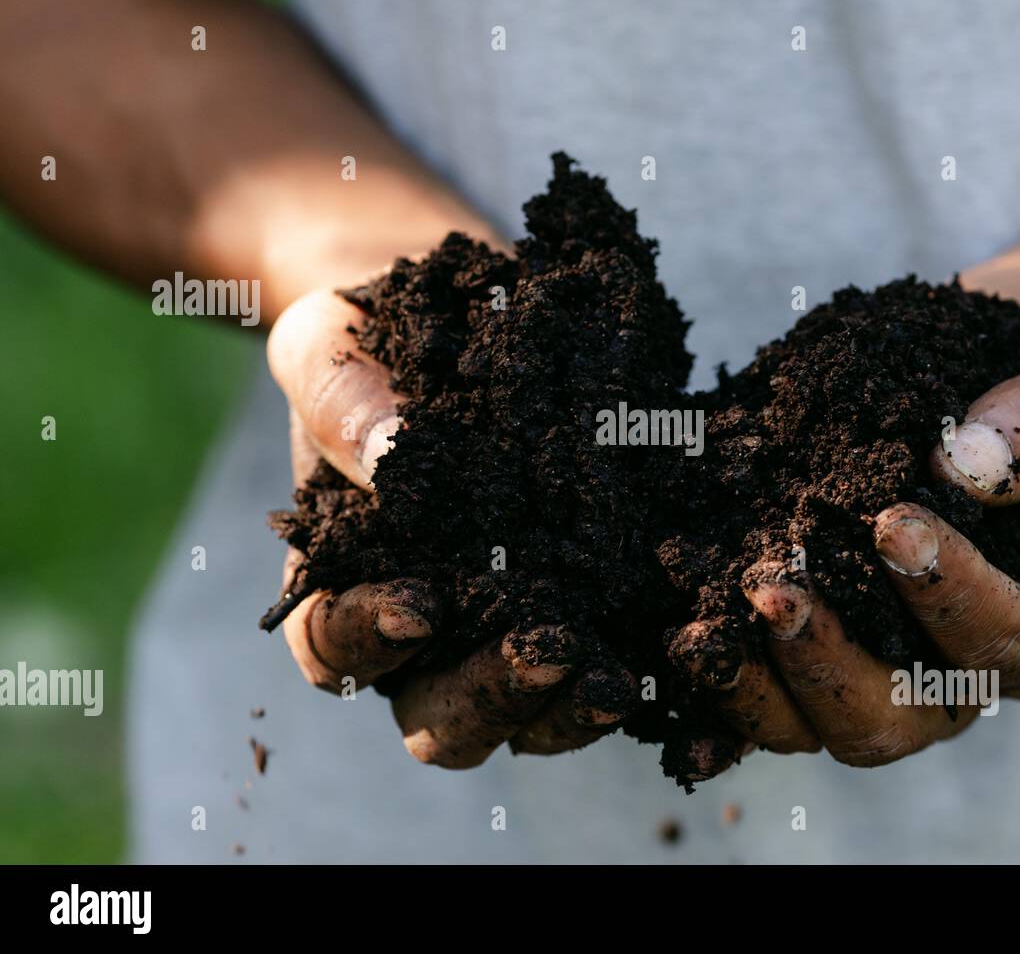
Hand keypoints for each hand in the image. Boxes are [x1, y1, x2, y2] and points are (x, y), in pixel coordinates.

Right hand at [266, 288, 638, 766]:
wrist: (461, 315)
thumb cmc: (371, 339)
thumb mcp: (332, 344)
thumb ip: (339, 397)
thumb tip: (391, 457)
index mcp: (344, 578)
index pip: (332, 645)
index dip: (369, 639)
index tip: (422, 605)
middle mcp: (422, 628)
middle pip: (434, 714)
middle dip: (487, 696)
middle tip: (547, 652)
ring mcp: (500, 628)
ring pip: (519, 721)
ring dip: (562, 712)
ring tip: (613, 678)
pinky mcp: (577, 610)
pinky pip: (593, 675)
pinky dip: (624, 680)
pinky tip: (671, 653)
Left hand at [684, 331, 1019, 772]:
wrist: (969, 379)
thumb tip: (973, 467)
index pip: (999, 641)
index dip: (948, 595)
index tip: (893, 525)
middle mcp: (948, 676)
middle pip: (891, 718)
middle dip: (827, 663)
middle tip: (775, 592)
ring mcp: (868, 672)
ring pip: (809, 724)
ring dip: (753, 684)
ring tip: (699, 633)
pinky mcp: (801, 653)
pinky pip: (752, 700)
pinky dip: (712, 692)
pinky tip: (674, 656)